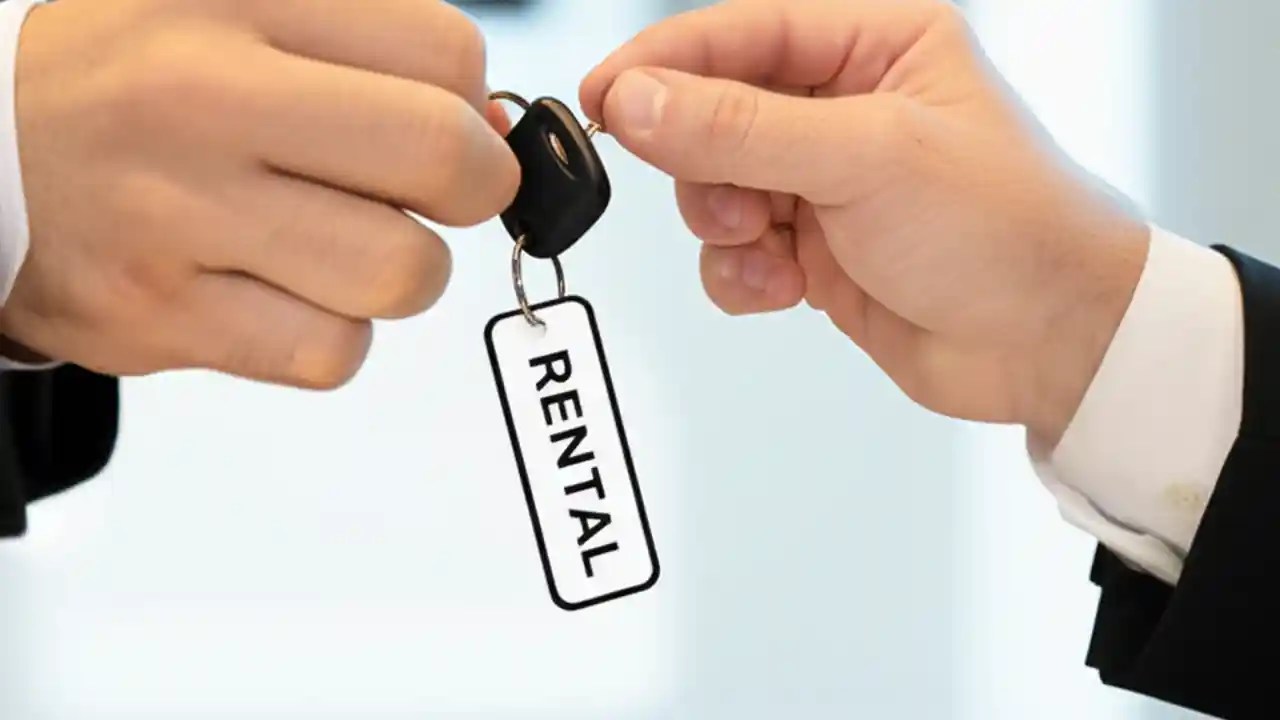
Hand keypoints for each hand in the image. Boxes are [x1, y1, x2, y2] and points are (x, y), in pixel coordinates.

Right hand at [0, 0, 518, 387]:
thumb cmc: (138, 76)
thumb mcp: (240, 6)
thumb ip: (373, 40)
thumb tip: (497, 124)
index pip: (446, 51)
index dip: (466, 98)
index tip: (433, 117)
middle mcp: (200, 96)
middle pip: (444, 159)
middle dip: (471, 190)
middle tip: (424, 192)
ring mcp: (175, 214)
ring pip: (400, 272)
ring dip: (400, 269)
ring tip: (341, 241)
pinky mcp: (157, 315)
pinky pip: (329, 353)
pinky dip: (334, 333)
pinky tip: (284, 291)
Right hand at [581, 0, 1148, 444]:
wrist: (1053, 344)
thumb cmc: (1003, 228)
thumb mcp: (866, 158)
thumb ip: (739, 129)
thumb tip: (635, 101)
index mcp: (876, 43)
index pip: (741, 32)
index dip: (665, 61)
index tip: (603, 97)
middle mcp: (844, 105)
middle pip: (713, 112)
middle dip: (704, 164)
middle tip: (729, 203)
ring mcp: (826, 180)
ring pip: (714, 186)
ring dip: (724, 227)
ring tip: (773, 252)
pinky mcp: (815, 248)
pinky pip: (734, 251)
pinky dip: (741, 274)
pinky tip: (785, 289)